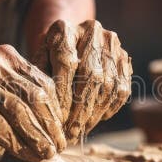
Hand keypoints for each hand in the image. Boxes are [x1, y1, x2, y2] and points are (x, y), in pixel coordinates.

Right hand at [0, 39, 65, 161]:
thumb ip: (10, 84)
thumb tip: (37, 116)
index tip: (61, 131)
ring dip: (37, 138)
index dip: (56, 111)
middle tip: (58, 149)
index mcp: (7, 56)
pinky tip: (21, 155)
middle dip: (52, 127)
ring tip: (45, 156)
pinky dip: (13, 142)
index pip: (44, 84)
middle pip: (38, 99)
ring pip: (21, 113)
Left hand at [31, 19, 131, 143]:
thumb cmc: (48, 58)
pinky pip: (121, 89)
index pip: (67, 63)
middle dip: (80, 109)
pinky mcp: (124, 57)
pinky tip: (96, 119)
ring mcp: (111, 43)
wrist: (70, 41)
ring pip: (108, 85)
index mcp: (64, 28)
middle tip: (70, 133)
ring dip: (95, 113)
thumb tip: (43, 113)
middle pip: (91, 75)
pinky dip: (109, 108)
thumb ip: (39, 82)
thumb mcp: (37, 64)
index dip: (64, 95)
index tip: (58, 120)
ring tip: (81, 130)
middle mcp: (92, 30)